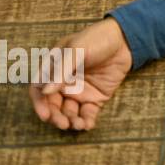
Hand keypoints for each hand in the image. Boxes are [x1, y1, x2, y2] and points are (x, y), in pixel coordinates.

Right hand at [29, 17, 132, 131]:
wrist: (125, 39)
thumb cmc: (97, 38)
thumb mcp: (77, 50)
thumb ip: (62, 71)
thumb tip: (46, 91)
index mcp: (53, 69)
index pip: (38, 90)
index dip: (39, 104)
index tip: (45, 115)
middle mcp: (64, 83)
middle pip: (53, 105)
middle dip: (56, 116)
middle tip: (63, 124)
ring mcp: (80, 91)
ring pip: (69, 111)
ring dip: (70, 121)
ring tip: (77, 125)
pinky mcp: (96, 97)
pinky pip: (87, 112)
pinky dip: (86, 120)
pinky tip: (87, 125)